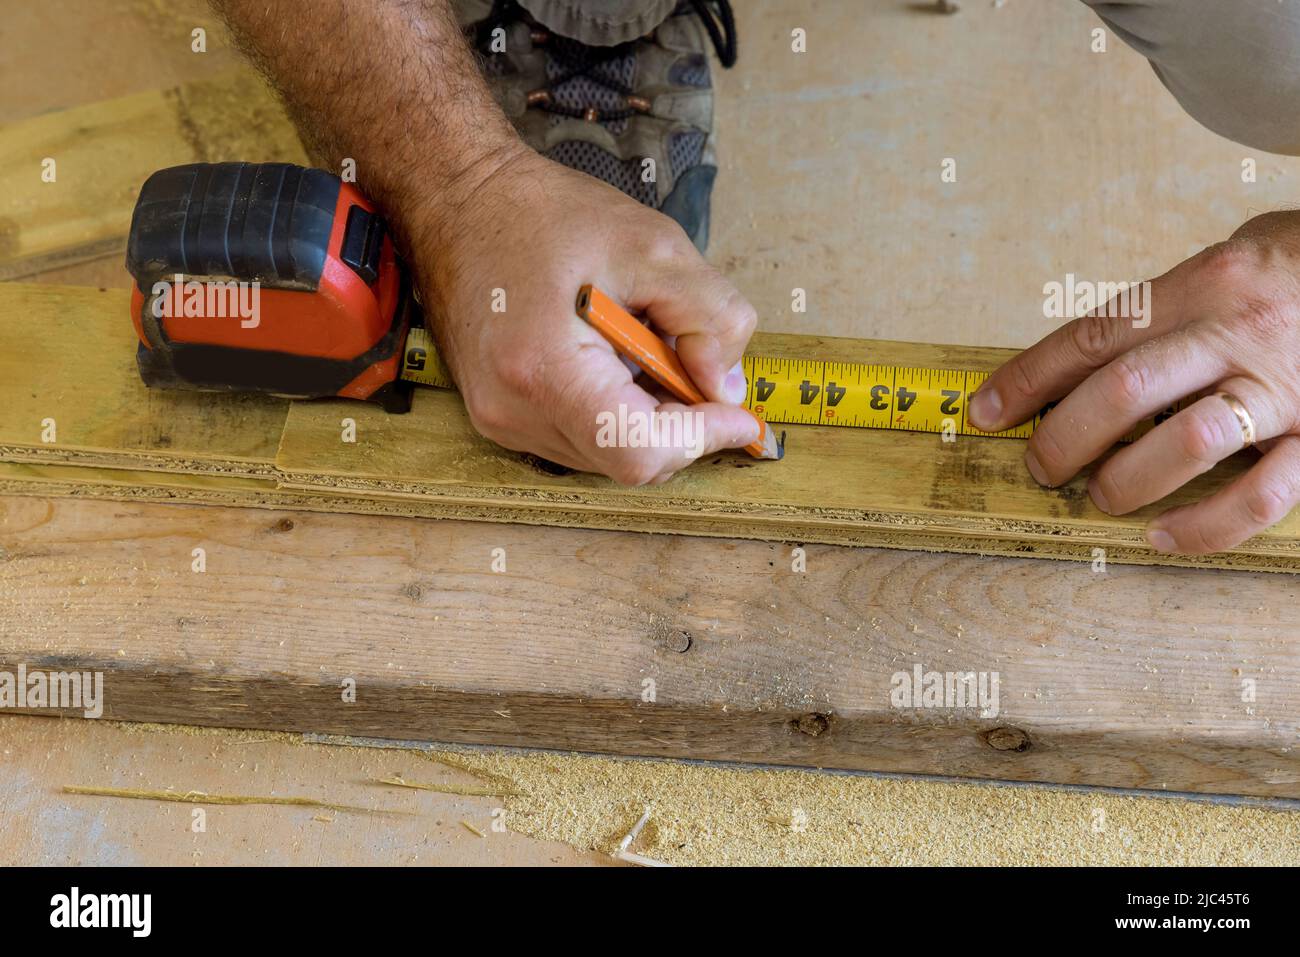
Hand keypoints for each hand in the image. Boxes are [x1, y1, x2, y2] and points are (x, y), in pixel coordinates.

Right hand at [408, 144, 758, 484]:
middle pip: (627, 462)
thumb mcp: (653, 247)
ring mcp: (499, 421)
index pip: (638, 449)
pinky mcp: (499, 418)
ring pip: (606, 458)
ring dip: (649, 422)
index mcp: (543, 371)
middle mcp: (512, 412)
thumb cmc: (544, 214)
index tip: (741, 415)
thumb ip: (708, 318)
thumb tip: (728, 389)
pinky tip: (618, 364)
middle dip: (682, 427)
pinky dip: (617, 416)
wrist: (458, 201)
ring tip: (650, 354)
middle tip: (701, 370)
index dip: (702, 438)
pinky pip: (579, 441)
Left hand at [968, 211, 1299, 553]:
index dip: (1028, 380)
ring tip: (1101, 496)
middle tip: (1040, 467)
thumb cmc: (1293, 268)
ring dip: (1126, 480)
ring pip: (1187, 442)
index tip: (984, 412)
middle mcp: (1238, 332)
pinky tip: (1163, 534)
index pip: (1093, 336)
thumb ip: (1159, 309)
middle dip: (1064, 439)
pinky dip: (1204, 525)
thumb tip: (1075, 360)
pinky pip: (1261, 495)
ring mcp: (1282, 388)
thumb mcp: (1223, 262)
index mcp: (1202, 284)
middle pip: (1126, 390)